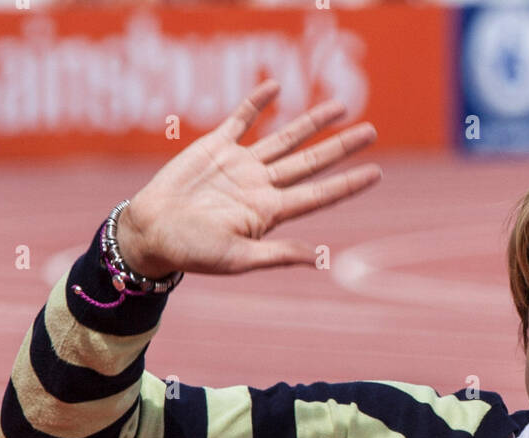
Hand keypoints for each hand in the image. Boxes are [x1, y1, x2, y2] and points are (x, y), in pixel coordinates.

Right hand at [117, 80, 380, 278]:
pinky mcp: (216, 147)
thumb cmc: (193, 253)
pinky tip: (277, 88)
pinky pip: (242, 119)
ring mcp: (241, 165)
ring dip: (312, 122)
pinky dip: (258, 103)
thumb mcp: (238, 259)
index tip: (376, 173)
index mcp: (270, 213)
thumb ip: (278, 255)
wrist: (152, 232)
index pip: (319, 195)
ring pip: (285, 138)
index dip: (348, 184)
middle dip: (341, 147)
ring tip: (340, 107)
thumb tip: (318, 259)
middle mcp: (261, 186)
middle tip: (372, 132)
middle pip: (311, 162)